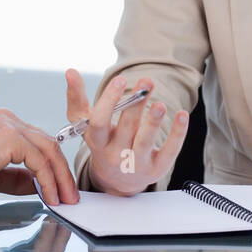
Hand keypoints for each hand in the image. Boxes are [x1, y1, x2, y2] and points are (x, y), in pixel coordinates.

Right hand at [0, 109, 78, 206]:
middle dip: (61, 173)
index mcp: (3, 124)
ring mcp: (10, 125)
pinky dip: (47, 179)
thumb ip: (16, 177)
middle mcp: (8, 119)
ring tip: (64, 200)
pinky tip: (49, 196)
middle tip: (70, 197)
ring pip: (48, 150)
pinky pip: (38, 160)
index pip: (38, 143)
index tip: (60, 189)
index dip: (52, 167)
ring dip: (59, 178)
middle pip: (48, 144)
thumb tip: (36, 185)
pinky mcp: (10, 136)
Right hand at [65, 70, 187, 195]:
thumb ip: (76, 99)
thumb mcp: (86, 126)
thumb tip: (70, 71)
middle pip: (126, 129)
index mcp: (97, 142)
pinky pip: (169, 151)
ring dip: (153, 122)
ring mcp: (136, 163)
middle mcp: (115, 155)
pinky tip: (182, 115)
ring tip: (159, 103)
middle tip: (147, 82)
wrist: (117, 180)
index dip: (109, 101)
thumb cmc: (103, 144)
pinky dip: (177, 134)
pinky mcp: (156, 169)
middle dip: (136, 104)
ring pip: (145, 142)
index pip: (99, 123)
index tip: (120, 79)